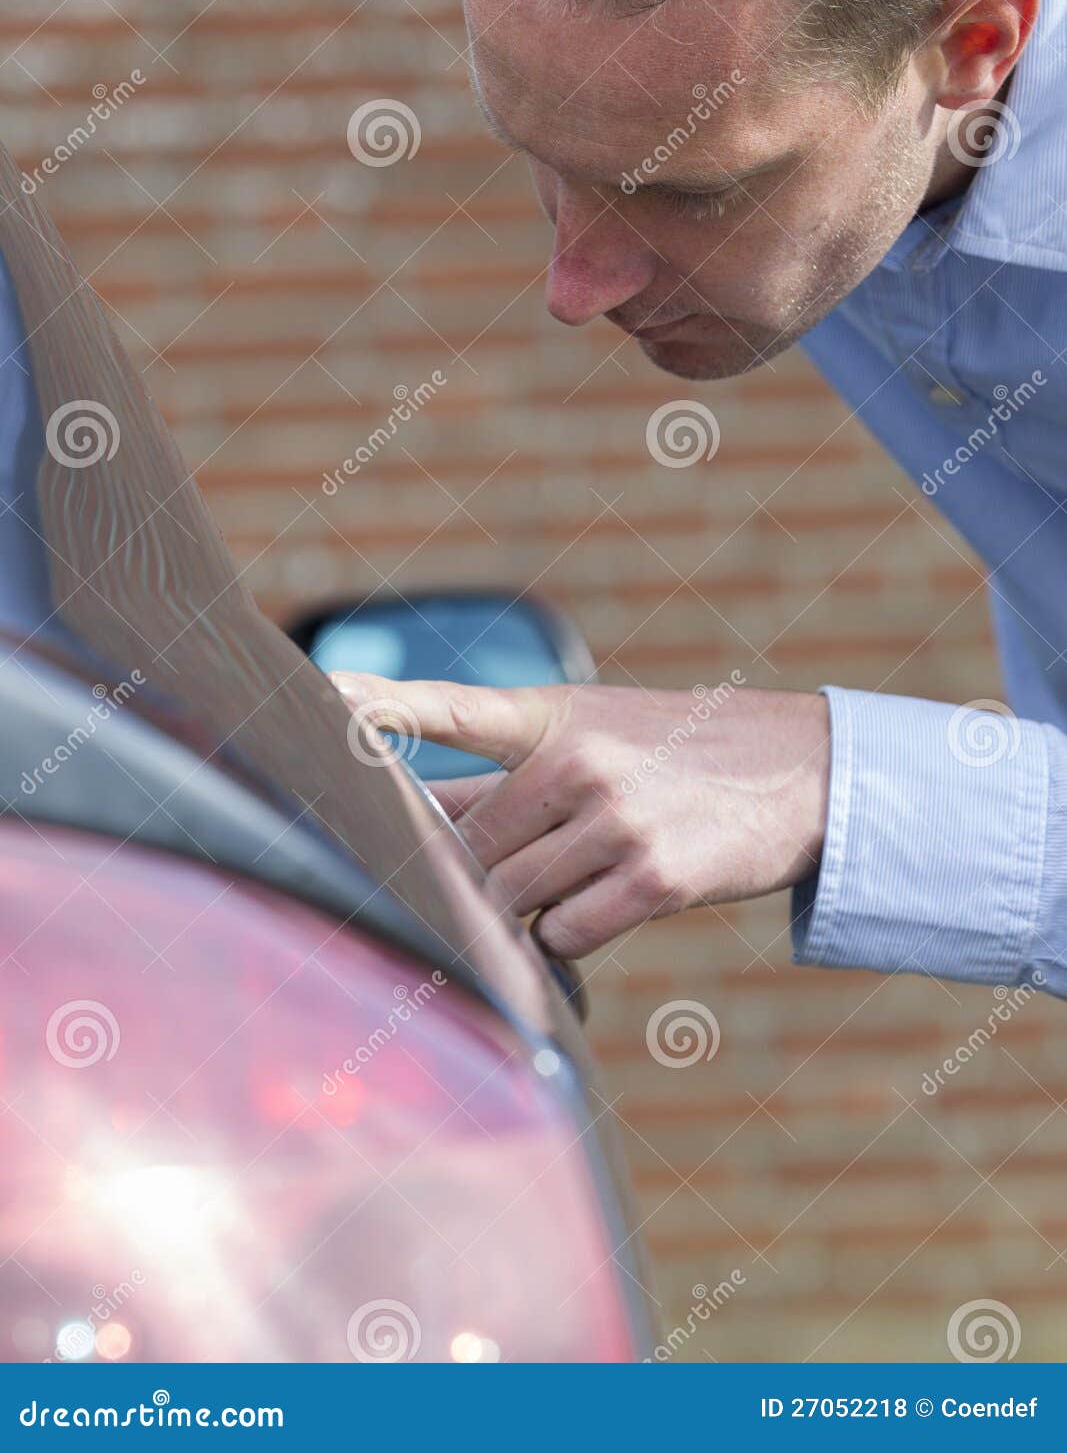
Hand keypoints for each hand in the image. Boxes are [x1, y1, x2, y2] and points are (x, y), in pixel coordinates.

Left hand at [330, 673, 830, 959]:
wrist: (800, 771)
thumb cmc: (674, 755)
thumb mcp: (593, 738)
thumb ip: (501, 780)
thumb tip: (412, 815)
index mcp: (555, 718)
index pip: (452, 709)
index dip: (385, 705)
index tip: (324, 695)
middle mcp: (579, 762)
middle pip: (472, 847)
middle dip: (472, 875)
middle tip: (504, 875)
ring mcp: (617, 820)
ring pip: (513, 896)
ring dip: (524, 908)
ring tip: (574, 877)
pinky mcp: (654, 878)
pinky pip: (567, 932)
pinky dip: (570, 935)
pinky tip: (607, 904)